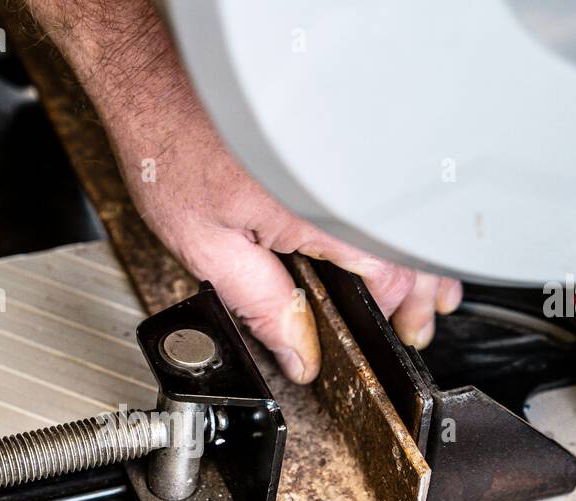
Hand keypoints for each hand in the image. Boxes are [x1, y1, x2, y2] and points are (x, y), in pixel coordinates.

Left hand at [26, 0, 461, 382]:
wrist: (152, 72)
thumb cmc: (168, 144)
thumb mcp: (206, 247)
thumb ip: (259, 305)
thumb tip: (298, 353)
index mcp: (315, 209)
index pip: (386, 271)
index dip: (397, 309)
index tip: (400, 331)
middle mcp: (340, 174)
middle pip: (408, 241)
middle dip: (423, 287)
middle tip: (417, 320)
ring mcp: (345, 145)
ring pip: (402, 209)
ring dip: (419, 252)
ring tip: (419, 289)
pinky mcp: (337, 126)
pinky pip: (383, 178)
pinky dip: (393, 212)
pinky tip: (390, 235)